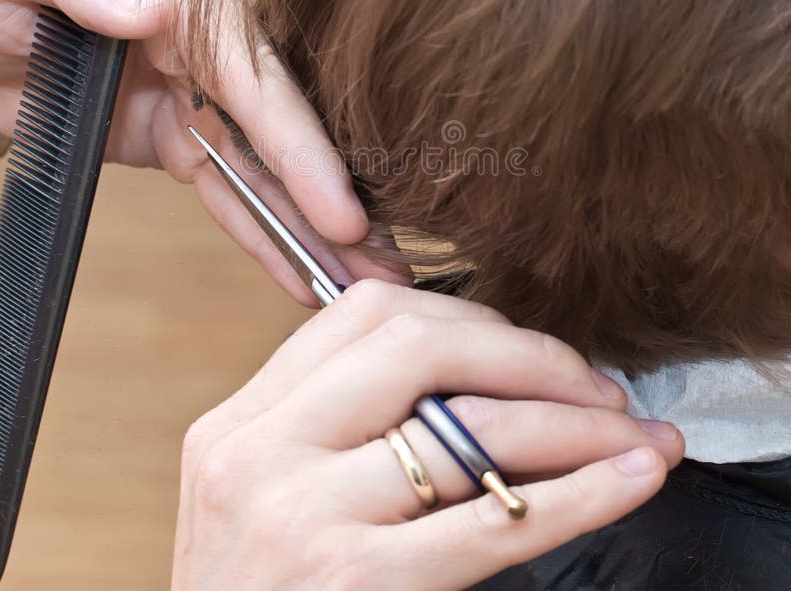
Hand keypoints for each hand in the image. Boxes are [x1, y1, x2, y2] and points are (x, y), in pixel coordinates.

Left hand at [0, 0, 394, 300]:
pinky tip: (300, 270)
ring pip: (264, 167)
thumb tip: (152, 9)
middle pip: (281, 122)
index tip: (335, 205)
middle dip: (331, 197)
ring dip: (309, 227)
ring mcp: (192, 87)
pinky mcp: (172, 133)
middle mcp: (204, 31)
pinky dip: (261, 232)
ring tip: (360, 280)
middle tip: (383, 264)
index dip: (300, 141)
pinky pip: (224, 190)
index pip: (254, 65)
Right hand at [171, 280, 684, 590]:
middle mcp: (263, 454)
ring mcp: (306, 518)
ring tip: (636, 432)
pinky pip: (495, 521)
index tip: (518, 347)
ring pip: (469, 425)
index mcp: (242, 423)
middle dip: (528, 353)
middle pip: (418, 344)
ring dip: (576, 421)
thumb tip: (474, 373)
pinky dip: (583, 491)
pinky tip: (633, 475)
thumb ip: (336, 427)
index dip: (462, 316)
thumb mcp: (265, 497)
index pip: (362, 314)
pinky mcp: (359, 584)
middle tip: (593, 384)